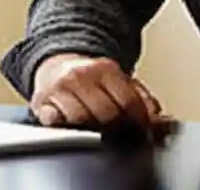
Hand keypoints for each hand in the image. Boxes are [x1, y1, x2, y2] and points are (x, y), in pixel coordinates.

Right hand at [31, 54, 162, 128]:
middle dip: (116, 128)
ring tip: (94, 127)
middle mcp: (79, 75)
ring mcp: (59, 88)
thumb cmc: (91, 81)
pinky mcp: (41, 103)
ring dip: (90, 129)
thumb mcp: (118, 81)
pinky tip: (70, 123)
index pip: (129, 102)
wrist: (55, 68)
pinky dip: (64, 126)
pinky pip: (56, 122)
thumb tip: (158, 119)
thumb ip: (142, 98)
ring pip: (82, 121)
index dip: (139, 122)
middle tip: (118, 131)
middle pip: (107, 114)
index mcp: (104, 68)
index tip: (141, 130)